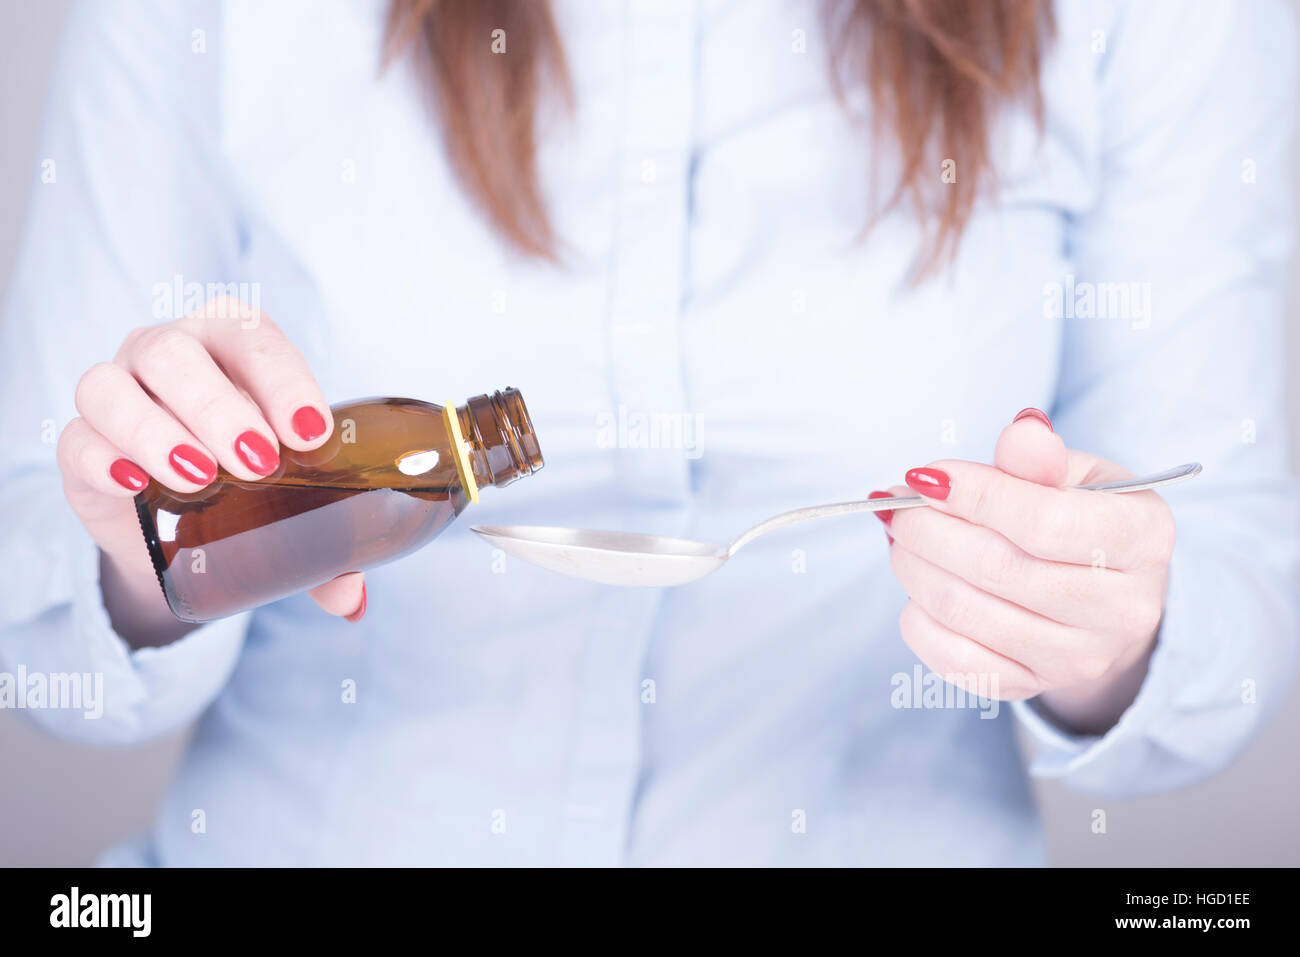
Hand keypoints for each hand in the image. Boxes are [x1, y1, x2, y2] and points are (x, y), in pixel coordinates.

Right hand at [57, 298, 365, 644]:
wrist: (183, 523)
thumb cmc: (250, 482)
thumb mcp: (293, 499)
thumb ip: (328, 543)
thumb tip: (350, 601)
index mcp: (231, 344)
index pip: (252, 337)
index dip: (282, 379)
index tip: (312, 432)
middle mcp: (167, 353)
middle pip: (176, 355)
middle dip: (221, 408)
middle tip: (260, 463)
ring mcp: (115, 392)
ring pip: (113, 386)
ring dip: (158, 432)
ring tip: (202, 479)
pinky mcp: (81, 445)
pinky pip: (77, 440)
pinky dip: (105, 460)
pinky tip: (135, 485)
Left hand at [875, 408, 1175, 734]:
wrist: (1106, 599)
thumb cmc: (1084, 521)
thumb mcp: (1080, 475)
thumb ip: (1043, 458)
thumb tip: (1019, 431)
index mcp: (1141, 540)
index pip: (1042, 521)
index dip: (972, 494)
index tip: (925, 475)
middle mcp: (1119, 609)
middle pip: (995, 568)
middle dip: (926, 529)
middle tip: (898, 505)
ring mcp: (1075, 658)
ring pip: (965, 612)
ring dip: (913, 567)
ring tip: (899, 536)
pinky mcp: (1030, 685)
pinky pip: (953, 660)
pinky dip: (917, 619)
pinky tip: (916, 586)